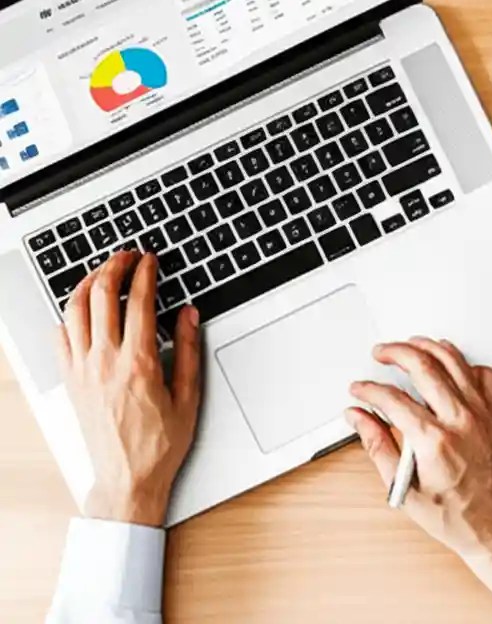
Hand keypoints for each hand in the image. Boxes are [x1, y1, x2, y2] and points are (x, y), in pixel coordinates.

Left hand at [55, 250, 202, 527]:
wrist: (127, 477)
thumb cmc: (159, 444)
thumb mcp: (188, 396)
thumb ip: (188, 349)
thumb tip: (188, 314)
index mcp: (139, 363)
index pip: (139, 301)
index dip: (145, 273)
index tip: (150, 260)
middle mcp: (104, 362)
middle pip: (100, 296)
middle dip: (114, 266)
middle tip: (127, 256)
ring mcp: (82, 370)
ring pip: (74, 310)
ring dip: (86, 283)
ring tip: (101, 273)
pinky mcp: (70, 380)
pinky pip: (60, 337)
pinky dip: (69, 315)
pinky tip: (81, 311)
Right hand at [346, 338, 491, 600]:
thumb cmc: (455, 518)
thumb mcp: (404, 491)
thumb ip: (378, 448)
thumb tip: (359, 419)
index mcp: (434, 441)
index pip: (393, 398)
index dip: (369, 389)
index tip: (359, 390)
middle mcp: (461, 420)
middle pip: (424, 365)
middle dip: (396, 352)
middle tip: (380, 353)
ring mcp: (482, 415)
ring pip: (456, 362)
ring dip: (430, 346)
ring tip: (411, 344)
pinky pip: (485, 376)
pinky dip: (467, 364)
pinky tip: (453, 365)